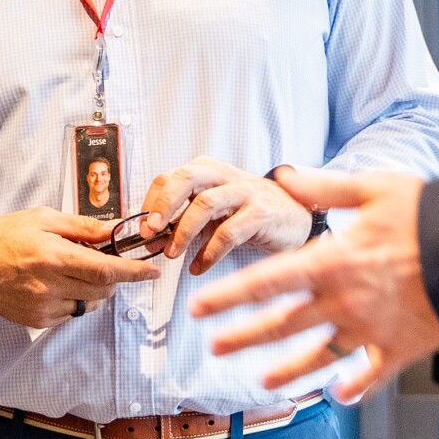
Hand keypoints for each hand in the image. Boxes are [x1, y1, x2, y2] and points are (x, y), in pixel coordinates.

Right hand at [0, 209, 162, 328]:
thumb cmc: (4, 236)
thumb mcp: (43, 218)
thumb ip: (83, 227)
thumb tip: (115, 230)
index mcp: (53, 256)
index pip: (106, 270)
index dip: (134, 272)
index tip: (153, 272)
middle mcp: (50, 285)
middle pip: (103, 290)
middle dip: (113, 278)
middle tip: (106, 262)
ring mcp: (43, 307)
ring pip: (89, 304)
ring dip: (93, 289)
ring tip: (71, 270)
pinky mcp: (37, 321)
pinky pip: (70, 313)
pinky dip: (74, 300)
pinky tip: (55, 284)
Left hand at [139, 158, 315, 275]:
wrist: (297, 216)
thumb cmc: (248, 213)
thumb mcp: (214, 212)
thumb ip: (184, 221)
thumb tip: (152, 240)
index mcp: (208, 170)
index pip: (170, 177)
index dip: (151, 202)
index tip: (141, 228)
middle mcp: (225, 175)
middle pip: (186, 179)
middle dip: (163, 205)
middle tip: (150, 233)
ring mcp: (245, 192)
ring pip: (206, 203)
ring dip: (183, 231)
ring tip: (172, 255)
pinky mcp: (262, 214)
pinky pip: (229, 232)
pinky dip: (209, 252)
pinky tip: (199, 267)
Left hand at [187, 167, 438, 402]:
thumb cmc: (432, 217)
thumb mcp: (375, 189)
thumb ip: (326, 187)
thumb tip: (287, 177)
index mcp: (333, 263)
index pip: (266, 283)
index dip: (228, 296)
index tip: (200, 307)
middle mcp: (344, 302)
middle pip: (281, 326)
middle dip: (243, 339)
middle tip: (215, 348)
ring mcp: (370, 331)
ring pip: (318, 358)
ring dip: (288, 372)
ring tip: (264, 382)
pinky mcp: (400, 349)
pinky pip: (371, 376)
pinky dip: (354, 389)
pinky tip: (339, 397)